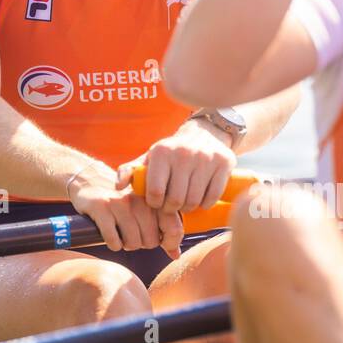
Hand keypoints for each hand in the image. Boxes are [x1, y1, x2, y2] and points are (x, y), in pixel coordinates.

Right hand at [67, 163, 179, 254]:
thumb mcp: (144, 210)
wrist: (91, 181)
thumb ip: (162, 230)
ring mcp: (120, 203)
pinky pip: (113, 240)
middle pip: (151, 241)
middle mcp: (140, 200)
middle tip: (133, 236)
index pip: (174, 228)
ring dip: (126, 245)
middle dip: (142, 244)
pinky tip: (111, 237)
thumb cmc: (122, 202)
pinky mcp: (101, 208)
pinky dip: (113, 244)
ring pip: (132, 242)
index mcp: (154, 200)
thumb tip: (176, 255)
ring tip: (122, 235)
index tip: (160, 244)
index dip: (169, 243)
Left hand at [118, 119, 236, 217]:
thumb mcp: (150, 158)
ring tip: (184, 202)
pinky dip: (205, 204)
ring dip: (188, 208)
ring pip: (194, 201)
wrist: (206, 133)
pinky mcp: (224, 164)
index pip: (155, 192)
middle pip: (175, 200)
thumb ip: (130, 171)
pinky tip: (200, 198)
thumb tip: (118, 186)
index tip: (157, 202)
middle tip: (171, 206)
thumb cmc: (173, 152)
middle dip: (171, 208)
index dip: (155, 203)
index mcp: (162, 152)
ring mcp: (206, 159)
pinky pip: (211, 197)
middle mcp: (184, 154)